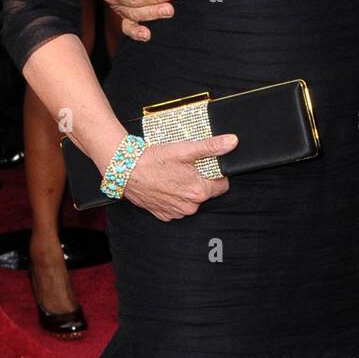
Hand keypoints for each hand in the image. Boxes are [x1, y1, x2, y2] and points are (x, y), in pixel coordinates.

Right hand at [122, 134, 237, 219]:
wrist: (126, 170)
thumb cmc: (154, 159)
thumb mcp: (186, 149)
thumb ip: (211, 147)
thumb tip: (232, 142)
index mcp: (199, 191)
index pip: (222, 185)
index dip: (217, 174)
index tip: (206, 166)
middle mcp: (189, 207)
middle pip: (205, 193)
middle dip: (200, 181)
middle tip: (186, 167)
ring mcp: (175, 213)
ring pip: (190, 201)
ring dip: (186, 190)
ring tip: (174, 175)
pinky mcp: (162, 214)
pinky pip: (175, 206)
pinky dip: (173, 197)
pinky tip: (165, 184)